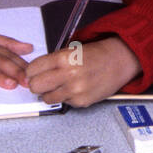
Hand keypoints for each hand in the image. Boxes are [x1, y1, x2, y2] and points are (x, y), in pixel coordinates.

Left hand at [25, 36, 140, 107]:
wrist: (120, 60)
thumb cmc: (97, 54)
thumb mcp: (72, 50)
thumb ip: (52, 61)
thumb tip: (34, 74)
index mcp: (64, 58)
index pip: (32, 69)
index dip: (31, 71)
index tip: (34, 72)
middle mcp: (69, 75)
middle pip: (35, 86)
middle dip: (37, 84)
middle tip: (43, 81)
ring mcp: (75, 90)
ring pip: (46, 98)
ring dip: (50, 92)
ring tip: (61, 85)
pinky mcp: (81, 102)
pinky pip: (63, 102)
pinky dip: (66, 97)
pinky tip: (76, 88)